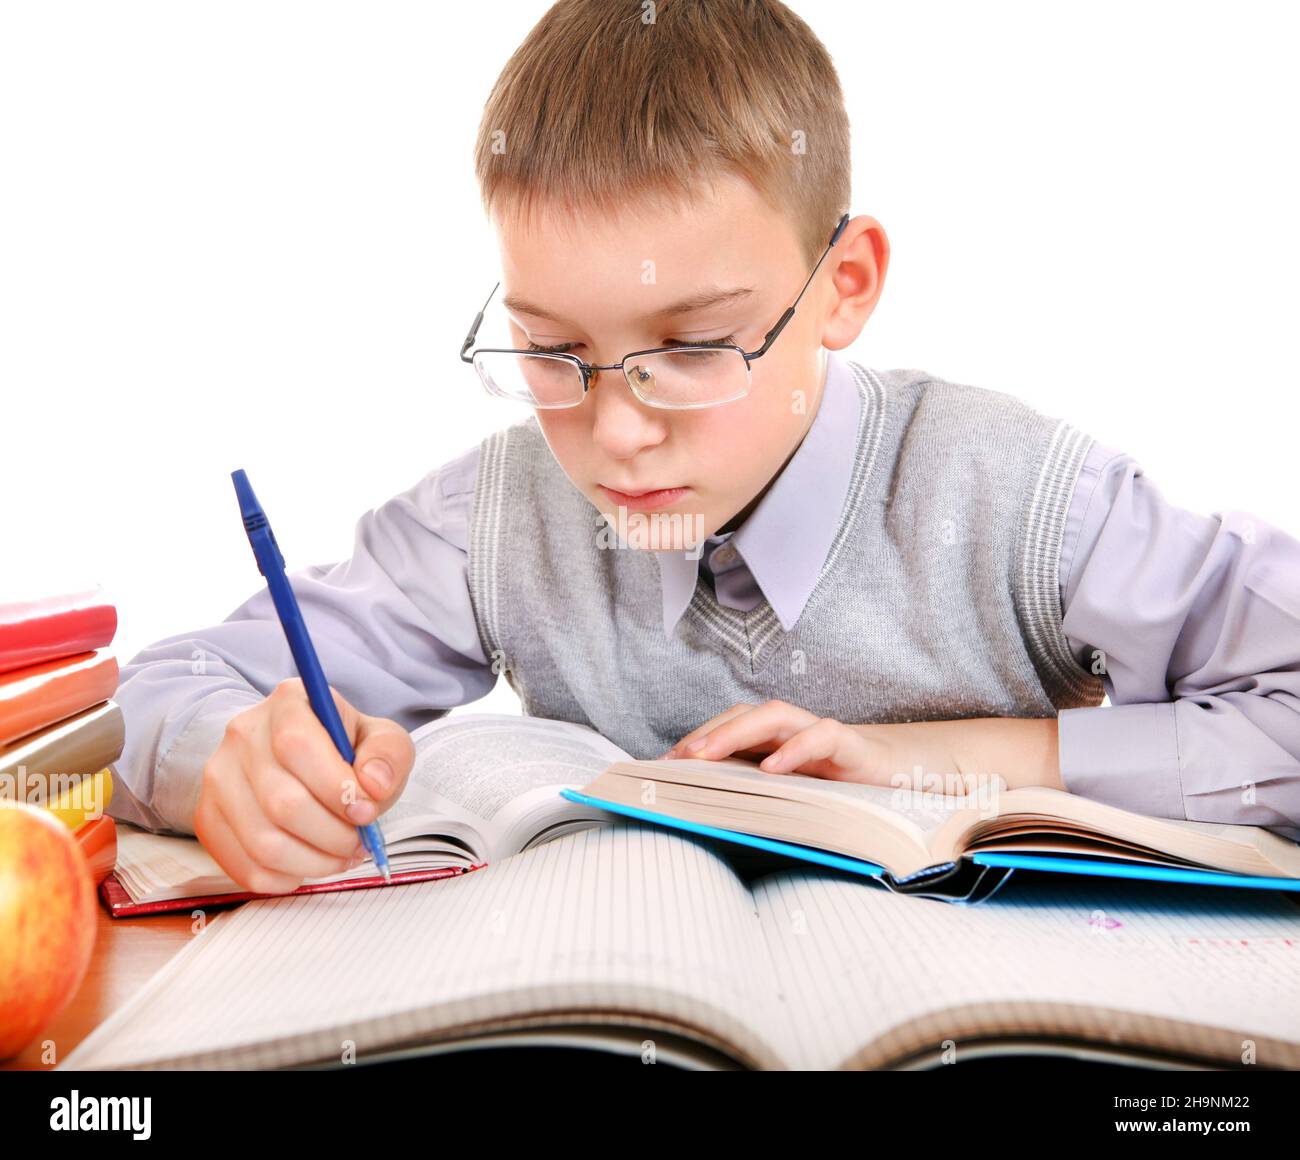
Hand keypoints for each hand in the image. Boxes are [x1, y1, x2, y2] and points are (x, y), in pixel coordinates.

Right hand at [195, 677, 414, 894]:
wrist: (298, 759)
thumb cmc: (345, 750)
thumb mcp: (381, 739)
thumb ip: (388, 755)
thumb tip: (372, 786)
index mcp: (289, 703)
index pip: (297, 745)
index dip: (336, 787)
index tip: (366, 810)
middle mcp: (244, 734)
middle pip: (281, 802)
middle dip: (333, 835)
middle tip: (358, 842)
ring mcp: (219, 777)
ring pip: (263, 842)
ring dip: (314, 862)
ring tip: (340, 856)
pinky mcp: (208, 818)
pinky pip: (245, 867)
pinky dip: (287, 877)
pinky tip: (309, 862)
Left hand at [661, 701, 1063, 793]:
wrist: (937, 777)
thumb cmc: (867, 794)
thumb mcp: (813, 802)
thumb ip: (776, 802)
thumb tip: (721, 822)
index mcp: (787, 746)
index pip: (731, 732)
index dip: (695, 744)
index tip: (658, 770)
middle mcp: (802, 734)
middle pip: (743, 717)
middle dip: (704, 735)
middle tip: (671, 762)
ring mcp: (829, 738)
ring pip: (774, 717)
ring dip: (734, 733)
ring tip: (703, 758)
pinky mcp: (858, 748)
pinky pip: (823, 737)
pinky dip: (796, 748)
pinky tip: (773, 768)